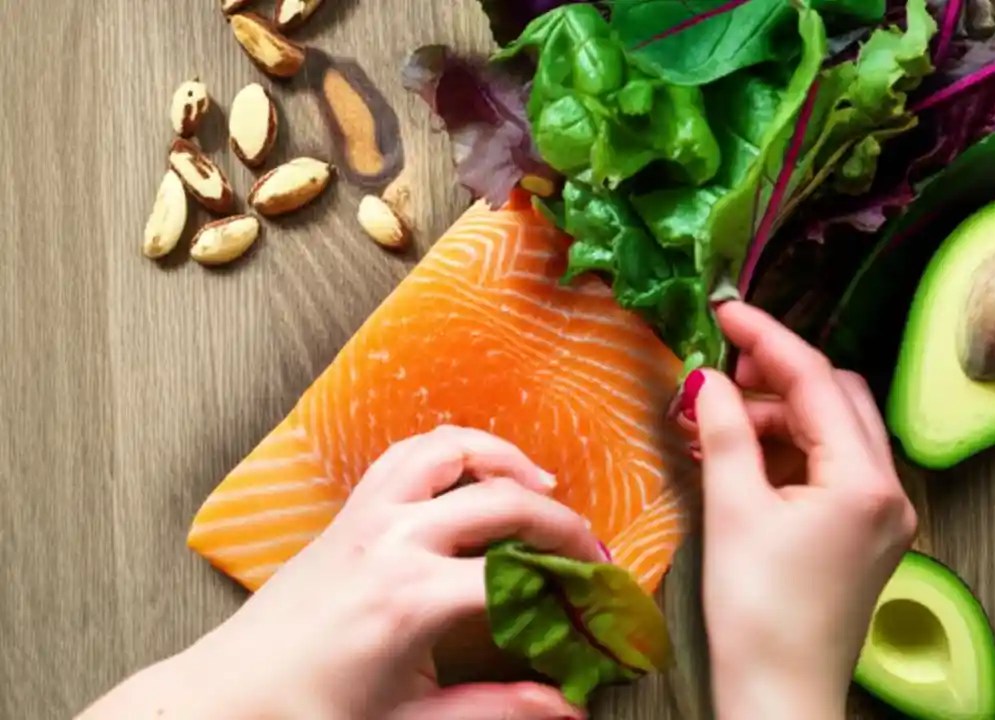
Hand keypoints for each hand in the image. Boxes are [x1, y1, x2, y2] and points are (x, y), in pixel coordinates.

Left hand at [80, 427, 604, 719]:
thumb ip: (495, 710)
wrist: (228, 698)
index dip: (573, 583)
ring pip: (449, 450)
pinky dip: (450, 452)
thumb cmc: (310, 713)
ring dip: (503, 459)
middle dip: (559, 523)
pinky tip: (472, 477)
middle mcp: (391, 541)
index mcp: (410, 597)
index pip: (520, 573)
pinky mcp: (348, 512)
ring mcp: (366, 517)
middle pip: (501, 501)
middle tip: (589, 552)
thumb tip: (565, 709)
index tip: (601, 600)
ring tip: (541, 486)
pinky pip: (406, 455)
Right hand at [682, 303, 917, 719]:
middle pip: (836, 397)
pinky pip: (831, 468)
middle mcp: (889, 492)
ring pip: (834, 431)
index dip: (766, 339)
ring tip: (715, 425)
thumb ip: (725, 431)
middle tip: (718, 375)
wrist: (780, 698)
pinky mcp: (865, 534)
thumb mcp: (733, 510)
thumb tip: (708, 379)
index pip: (816, 380)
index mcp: (865, 481)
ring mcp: (882, 515)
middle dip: (777, 377)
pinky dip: (789, 453)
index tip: (725, 312)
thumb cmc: (759, 617)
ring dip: (778, 417)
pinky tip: (741, 456)